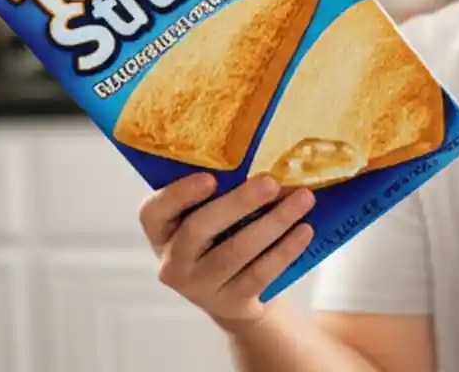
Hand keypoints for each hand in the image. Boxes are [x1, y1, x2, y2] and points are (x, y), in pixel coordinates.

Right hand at [138, 172, 315, 332]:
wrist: (236, 294)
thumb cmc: (222, 238)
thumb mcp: (211, 216)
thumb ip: (222, 191)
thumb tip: (267, 156)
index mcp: (162, 231)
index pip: (153, 212)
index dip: (178, 194)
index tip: (210, 178)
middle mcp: (173, 261)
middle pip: (199, 229)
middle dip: (239, 203)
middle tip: (272, 182)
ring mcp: (199, 286)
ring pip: (235, 251)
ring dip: (273, 223)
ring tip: (304, 200)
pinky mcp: (230, 302)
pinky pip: (259, 274)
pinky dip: (285, 250)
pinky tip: (305, 230)